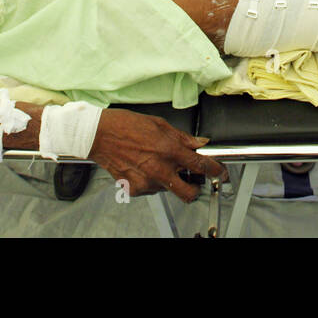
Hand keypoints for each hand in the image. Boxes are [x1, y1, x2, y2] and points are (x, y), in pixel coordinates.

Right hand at [88, 109, 226, 202]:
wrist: (99, 135)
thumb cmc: (126, 125)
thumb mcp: (159, 124)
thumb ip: (182, 137)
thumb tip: (198, 144)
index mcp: (169, 150)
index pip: (200, 165)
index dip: (214, 170)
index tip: (218, 171)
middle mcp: (160, 169)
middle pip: (188, 193)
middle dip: (195, 189)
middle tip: (193, 180)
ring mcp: (147, 182)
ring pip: (167, 190)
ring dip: (168, 180)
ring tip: (155, 163)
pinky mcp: (134, 189)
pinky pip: (151, 190)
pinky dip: (151, 181)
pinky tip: (143, 167)